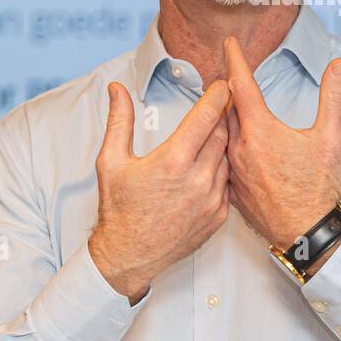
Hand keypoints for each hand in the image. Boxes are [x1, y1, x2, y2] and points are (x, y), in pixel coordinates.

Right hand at [89, 79, 231, 303]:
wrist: (128, 255)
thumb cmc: (119, 210)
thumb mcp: (111, 161)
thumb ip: (119, 120)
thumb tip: (117, 89)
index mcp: (173, 161)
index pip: (207, 116)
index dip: (217, 95)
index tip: (220, 85)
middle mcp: (198, 179)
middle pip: (222, 134)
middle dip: (222, 116)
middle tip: (219, 104)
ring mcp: (212, 199)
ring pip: (229, 158)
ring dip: (224, 143)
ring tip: (214, 133)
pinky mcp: (218, 216)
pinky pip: (228, 183)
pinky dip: (222, 170)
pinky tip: (210, 165)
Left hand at [222, 35, 340, 256]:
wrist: (307, 233)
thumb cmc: (318, 188)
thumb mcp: (331, 137)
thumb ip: (333, 97)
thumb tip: (339, 66)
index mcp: (260, 131)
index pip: (241, 84)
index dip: (234, 59)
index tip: (228, 42)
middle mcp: (238, 148)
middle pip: (225, 106)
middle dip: (226, 85)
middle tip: (227, 68)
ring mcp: (231, 170)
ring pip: (220, 132)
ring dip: (223, 114)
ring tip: (225, 100)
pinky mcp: (231, 188)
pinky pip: (221, 157)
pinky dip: (222, 142)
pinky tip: (228, 142)